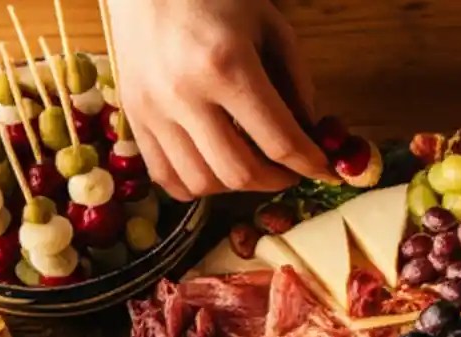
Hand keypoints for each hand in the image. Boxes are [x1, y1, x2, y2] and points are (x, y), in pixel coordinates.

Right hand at [109, 0, 333, 199]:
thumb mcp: (271, 27)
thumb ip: (296, 83)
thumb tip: (310, 136)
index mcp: (227, 65)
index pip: (279, 140)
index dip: (311, 164)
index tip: (328, 171)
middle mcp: (185, 93)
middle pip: (240, 172)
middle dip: (277, 181)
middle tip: (291, 170)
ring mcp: (152, 109)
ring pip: (201, 182)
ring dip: (237, 186)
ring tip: (253, 165)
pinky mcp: (133, 116)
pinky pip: (165, 176)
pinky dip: (196, 184)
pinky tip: (215, 167)